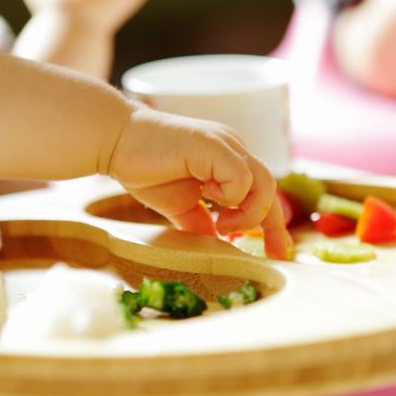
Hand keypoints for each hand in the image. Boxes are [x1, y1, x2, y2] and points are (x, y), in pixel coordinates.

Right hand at [106, 108, 293, 259]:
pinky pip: (240, 176)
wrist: (116, 141)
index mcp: (229, 162)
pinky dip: (230, 195)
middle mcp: (234, 149)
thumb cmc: (145, 168)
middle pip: (272, 189)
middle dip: (272, 225)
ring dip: (247, 212)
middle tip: (257, 248)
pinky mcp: (213, 144)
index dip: (275, 225)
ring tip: (222, 221)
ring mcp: (226, 144)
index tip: (279, 253)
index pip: (264, 194)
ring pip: (264, 182)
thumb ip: (201, 224)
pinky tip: (206, 196)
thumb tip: (218, 248)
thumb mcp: (180, 206)